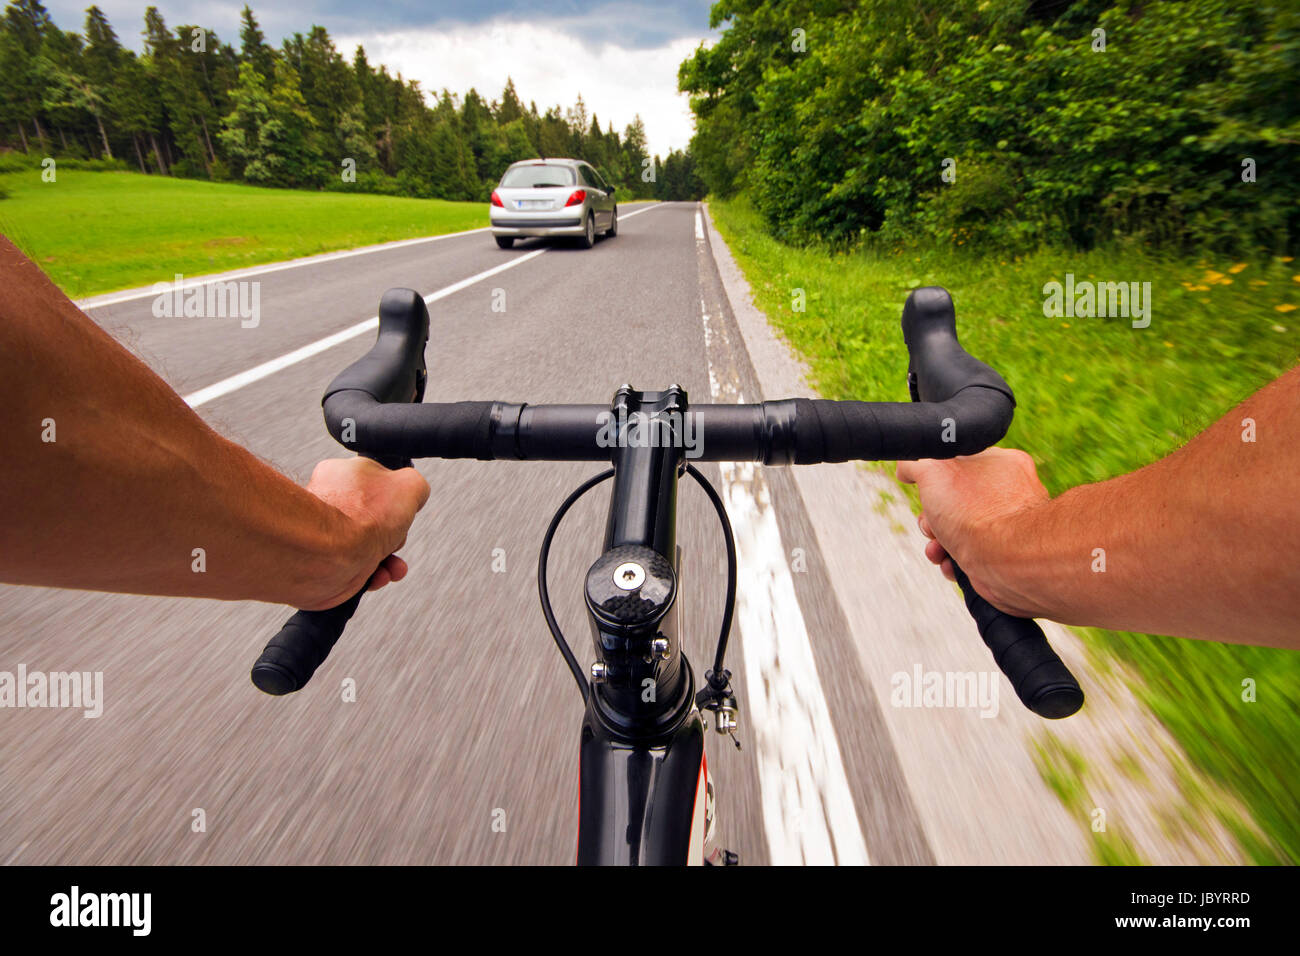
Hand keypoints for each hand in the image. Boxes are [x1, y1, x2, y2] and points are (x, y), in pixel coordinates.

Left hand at [299, 457, 429, 609]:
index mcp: (342, 474)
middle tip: (394, 536)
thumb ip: (416, 485)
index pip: (377, 483)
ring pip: (368, 546)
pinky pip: (356, 567)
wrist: (329, 557)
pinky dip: (373, 574)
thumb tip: (415, 494)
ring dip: (389, 559)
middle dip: (394, 535)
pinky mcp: (324, 560)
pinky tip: (379, 574)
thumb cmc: (360, 518)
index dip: (397, 500)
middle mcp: (330, 502)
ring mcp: (326, 533)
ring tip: (393, 565)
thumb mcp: (409, 485)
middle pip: (377, 519)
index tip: (403, 509)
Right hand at [896, 448, 1048, 616]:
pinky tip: (952, 564)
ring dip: (938, 544)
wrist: (1008, 560)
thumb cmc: (977, 513)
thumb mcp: (933, 470)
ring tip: (938, 551)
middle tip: (932, 527)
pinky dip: (954, 562)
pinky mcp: (1003, 555)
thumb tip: (906, 469)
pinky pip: (970, 556)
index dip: (934, 483)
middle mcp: (1007, 494)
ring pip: (958, 532)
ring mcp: (1006, 526)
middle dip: (933, 521)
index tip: (926, 496)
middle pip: (953, 503)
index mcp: (999, 464)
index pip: (957, 467)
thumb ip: (916, 463)